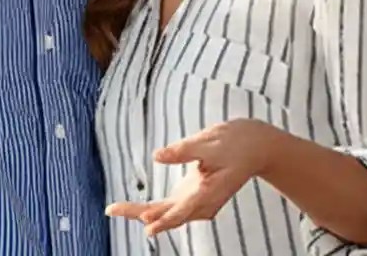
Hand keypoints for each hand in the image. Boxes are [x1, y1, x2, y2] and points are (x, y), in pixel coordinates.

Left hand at [105, 118, 281, 236]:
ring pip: (168, 212)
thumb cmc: (235, 142)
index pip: (184, 210)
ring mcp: (200, 201)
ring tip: (115, 209)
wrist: (256, 147)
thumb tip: (157, 156)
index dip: (165, 218)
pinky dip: (155, 209)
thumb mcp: (209, 142)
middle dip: (139, 213)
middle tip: (110, 209)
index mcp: (210, 192)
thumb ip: (182, 151)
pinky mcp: (195, 195)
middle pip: (168, 214)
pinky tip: (137, 211)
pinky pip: (172, 207)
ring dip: (143, 212)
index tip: (147, 224)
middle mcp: (204, 202)